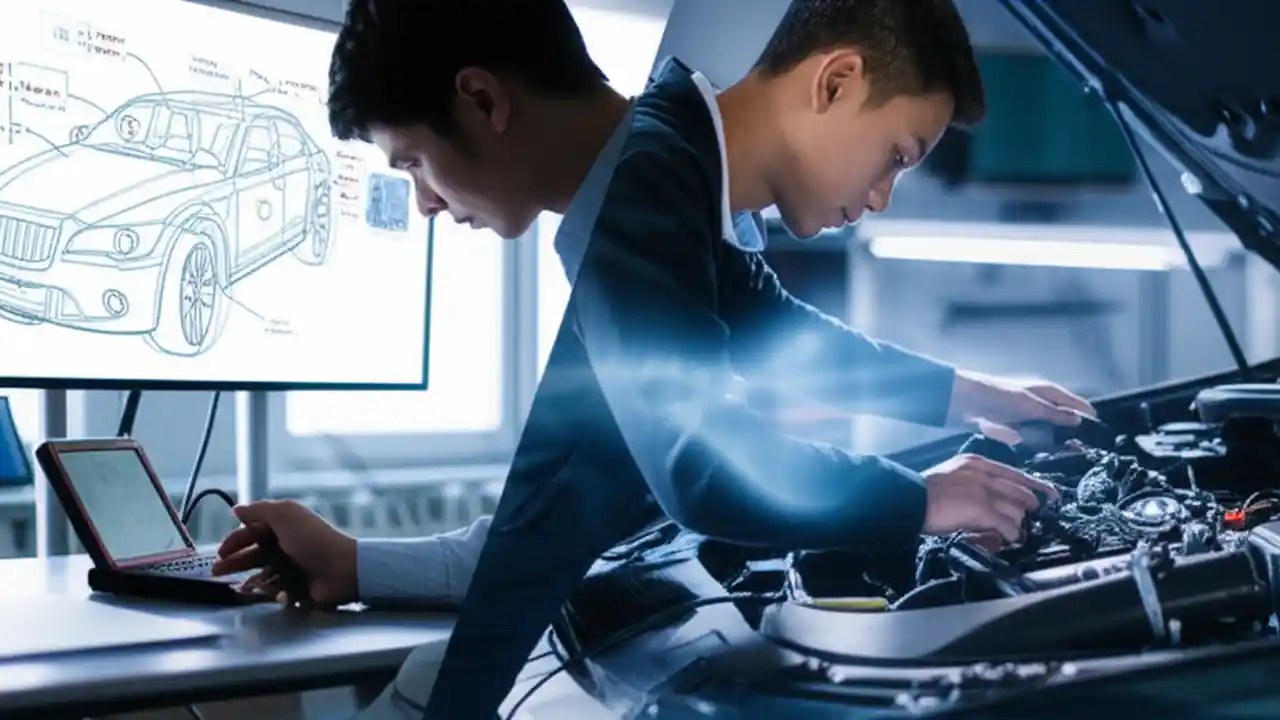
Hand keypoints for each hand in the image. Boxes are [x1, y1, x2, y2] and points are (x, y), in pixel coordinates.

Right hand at [211, 499, 356, 608]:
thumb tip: (236, 508)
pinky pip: (273, 587)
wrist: (341, 569)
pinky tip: (253, 592)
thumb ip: (259, 510)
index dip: (234, 540)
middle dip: (234, 561)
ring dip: (245, 576)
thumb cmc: (313, 540)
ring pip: (261, 571)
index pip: (252, 531)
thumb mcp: (285, 515)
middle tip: (217, 571)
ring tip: (232, 584)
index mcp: (284, 524)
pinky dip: (263, 589)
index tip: (220, 551)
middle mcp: (287, 543)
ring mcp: (292, 565)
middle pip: (253, 552)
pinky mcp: (296, 584)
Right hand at [921, 454, 1059, 544]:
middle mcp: (984, 474)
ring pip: (1016, 510)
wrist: (908, 499)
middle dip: (1029, 507)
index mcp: (976, 463)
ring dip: (1016, 524)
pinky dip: (1011, 535)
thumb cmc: (922, 492)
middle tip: (1032, 518)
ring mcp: (985, 491)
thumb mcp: (951, 476)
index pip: (1014, 473)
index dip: (1036, 485)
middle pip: (1020, 491)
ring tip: (1012, 532)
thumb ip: (972, 483)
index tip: (1050, 493)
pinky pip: (1008, 526)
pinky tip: (1009, 539)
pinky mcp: (983, 510)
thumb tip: (988, 503)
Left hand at [948, 370, 1095, 444]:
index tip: (1101, 429)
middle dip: (1074, 430)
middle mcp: (1036, 401)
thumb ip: (1053, 413)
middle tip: (1088, 447)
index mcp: (1044, 391)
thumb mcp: (1029, 405)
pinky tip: (1046, 453)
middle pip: (1061, 416)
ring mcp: (1024, 414)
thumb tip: (1079, 420)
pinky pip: (1032, 436)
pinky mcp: (1011, 425)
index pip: (1073, 402)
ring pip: (1048, 428)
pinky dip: (1040, 443)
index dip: (1086, 414)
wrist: (962, 401)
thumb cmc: (997, 397)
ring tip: (1072, 453)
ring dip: (1057, 439)